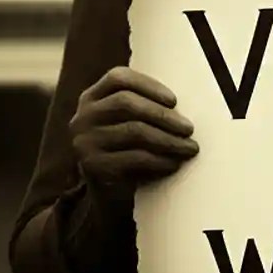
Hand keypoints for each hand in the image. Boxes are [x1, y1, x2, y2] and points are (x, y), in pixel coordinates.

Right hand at [70, 66, 199, 207]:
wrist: (108, 194)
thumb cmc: (127, 149)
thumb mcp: (129, 122)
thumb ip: (146, 106)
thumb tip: (188, 99)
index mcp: (92, 97)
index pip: (118, 78)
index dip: (148, 85)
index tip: (174, 100)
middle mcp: (83, 117)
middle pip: (126, 103)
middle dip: (163, 115)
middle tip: (189, 128)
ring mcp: (85, 142)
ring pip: (134, 131)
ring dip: (168, 140)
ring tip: (189, 148)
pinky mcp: (94, 166)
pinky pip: (134, 158)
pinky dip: (159, 160)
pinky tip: (174, 163)